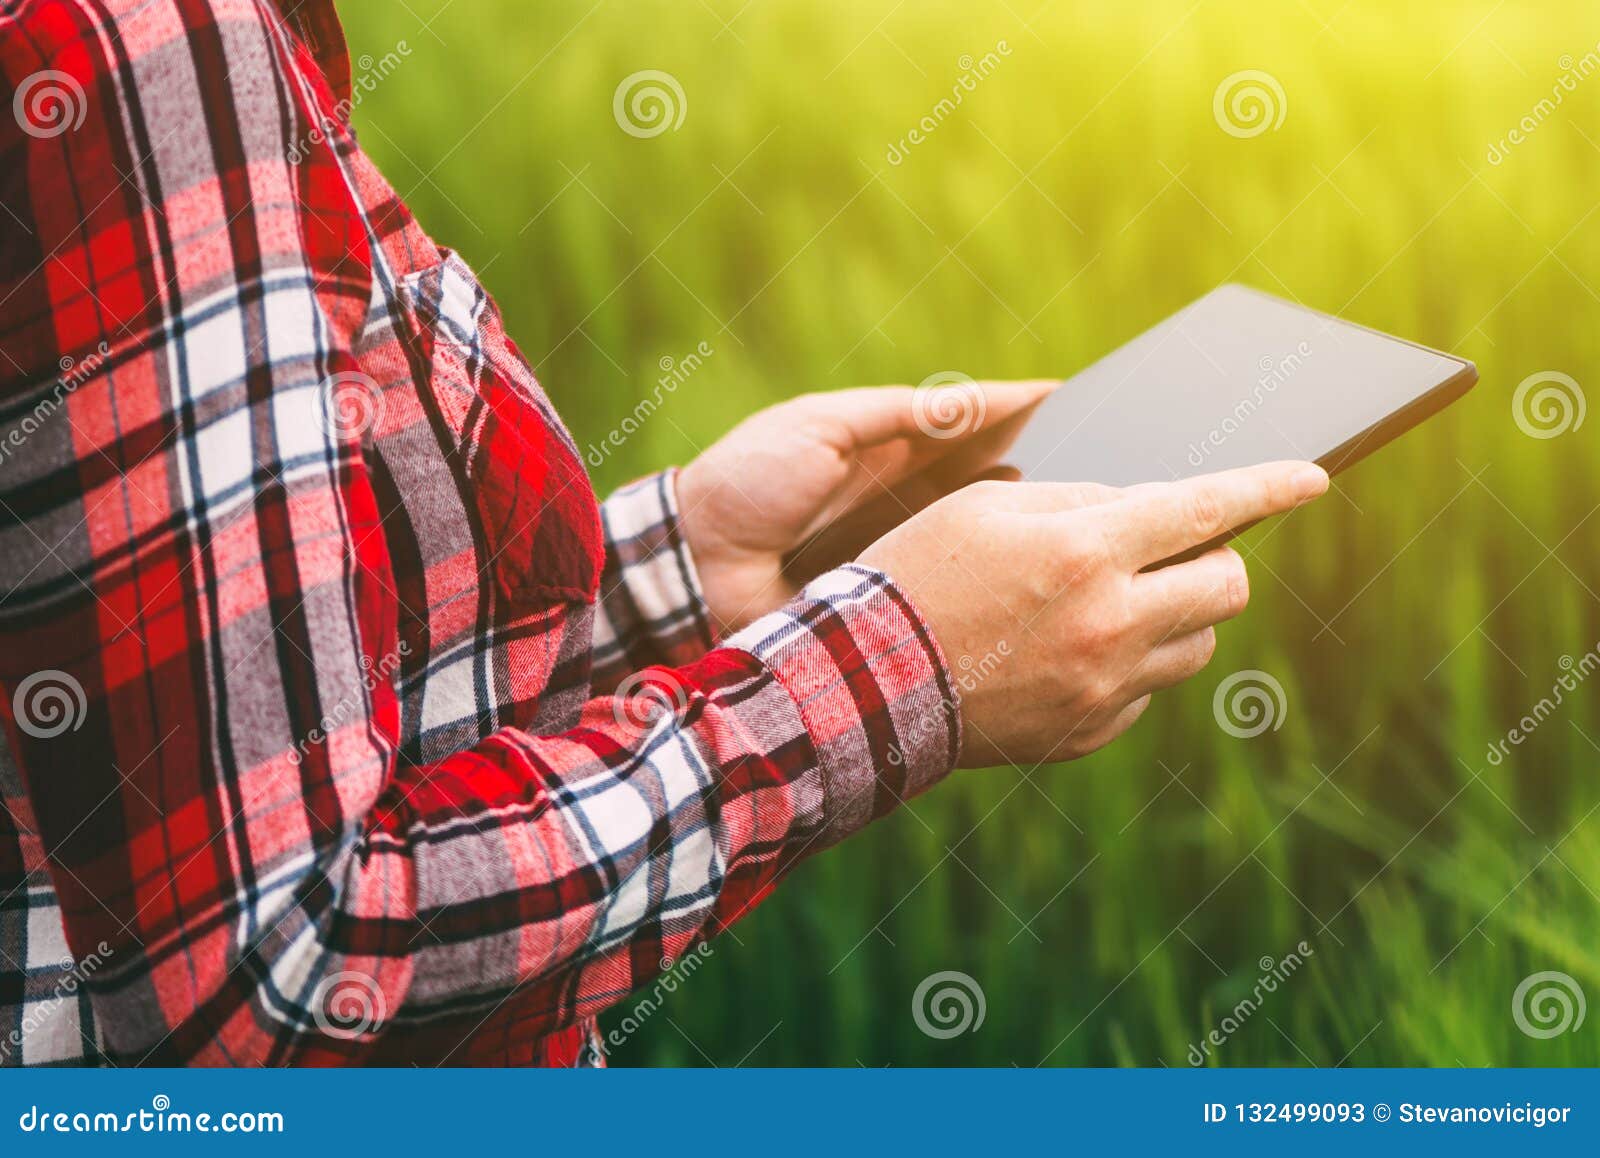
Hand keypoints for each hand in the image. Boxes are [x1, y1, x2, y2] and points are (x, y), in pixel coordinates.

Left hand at [675, 380, 1055, 633]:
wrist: (695, 564)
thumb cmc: (750, 482)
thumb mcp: (824, 428)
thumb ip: (901, 415)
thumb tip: (978, 399)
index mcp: (883, 447)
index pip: (964, 422)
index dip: (1015, 413)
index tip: (1073, 399)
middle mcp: (903, 497)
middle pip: (985, 475)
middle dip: (1037, 464)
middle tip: (1098, 456)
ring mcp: (902, 549)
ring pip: (978, 530)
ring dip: (1023, 520)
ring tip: (1083, 506)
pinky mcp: (894, 596)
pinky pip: (953, 581)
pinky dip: (991, 572)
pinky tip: (1035, 563)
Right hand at [857, 461, 1329, 766]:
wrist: (863, 686)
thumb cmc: (913, 576)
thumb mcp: (984, 507)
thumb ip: (1078, 501)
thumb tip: (1145, 509)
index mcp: (1085, 550)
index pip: (1207, 508)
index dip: (1270, 486)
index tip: (1313, 477)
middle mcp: (1110, 622)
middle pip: (1226, 585)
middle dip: (1217, 558)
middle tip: (1178, 551)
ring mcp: (1103, 686)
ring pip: (1198, 644)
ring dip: (1175, 615)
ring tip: (1111, 605)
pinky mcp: (1088, 732)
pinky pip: (1146, 691)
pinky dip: (1130, 665)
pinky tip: (1068, 654)